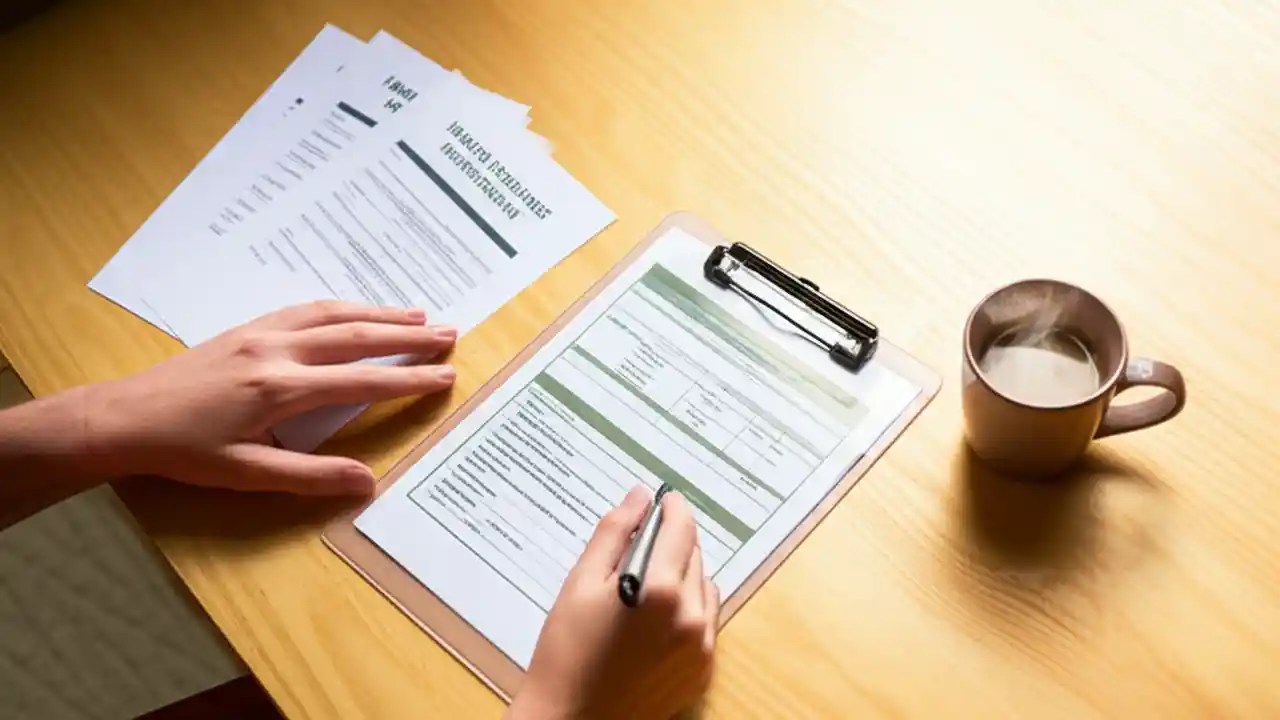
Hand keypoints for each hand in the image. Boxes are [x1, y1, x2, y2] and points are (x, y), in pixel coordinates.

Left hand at [84, 301, 455, 494]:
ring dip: (378, 313)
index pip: (361, 381)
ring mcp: (260, 334)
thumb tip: (366, 483)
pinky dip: (341, 308)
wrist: (123, 418)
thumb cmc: (184, 452)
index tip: (444, 376)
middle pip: (355, 336)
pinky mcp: (246, 330)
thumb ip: (309, 477)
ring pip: (332, 314)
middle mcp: (276, 351)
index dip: (407, 379)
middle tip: (450, 334)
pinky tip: (355, 312)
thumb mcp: (246, 475)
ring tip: (417, 317)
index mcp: (280, 388)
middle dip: (406, 336)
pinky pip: (305, 310)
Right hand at [509, 486, 719, 719]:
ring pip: (703, 589)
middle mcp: (692, 618)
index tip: (664, 499)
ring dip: (683, 577)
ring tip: (645, 587)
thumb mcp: (581, 583)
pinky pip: (706, 624)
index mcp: (662, 591)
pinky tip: (654, 620)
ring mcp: (702, 648)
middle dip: (671, 544)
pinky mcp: (703, 672)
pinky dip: (688, 611)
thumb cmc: (567, 651)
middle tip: (640, 547)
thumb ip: (614, 533)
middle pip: (693, 557)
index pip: (681, 530)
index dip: (673, 508)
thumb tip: (640, 496)